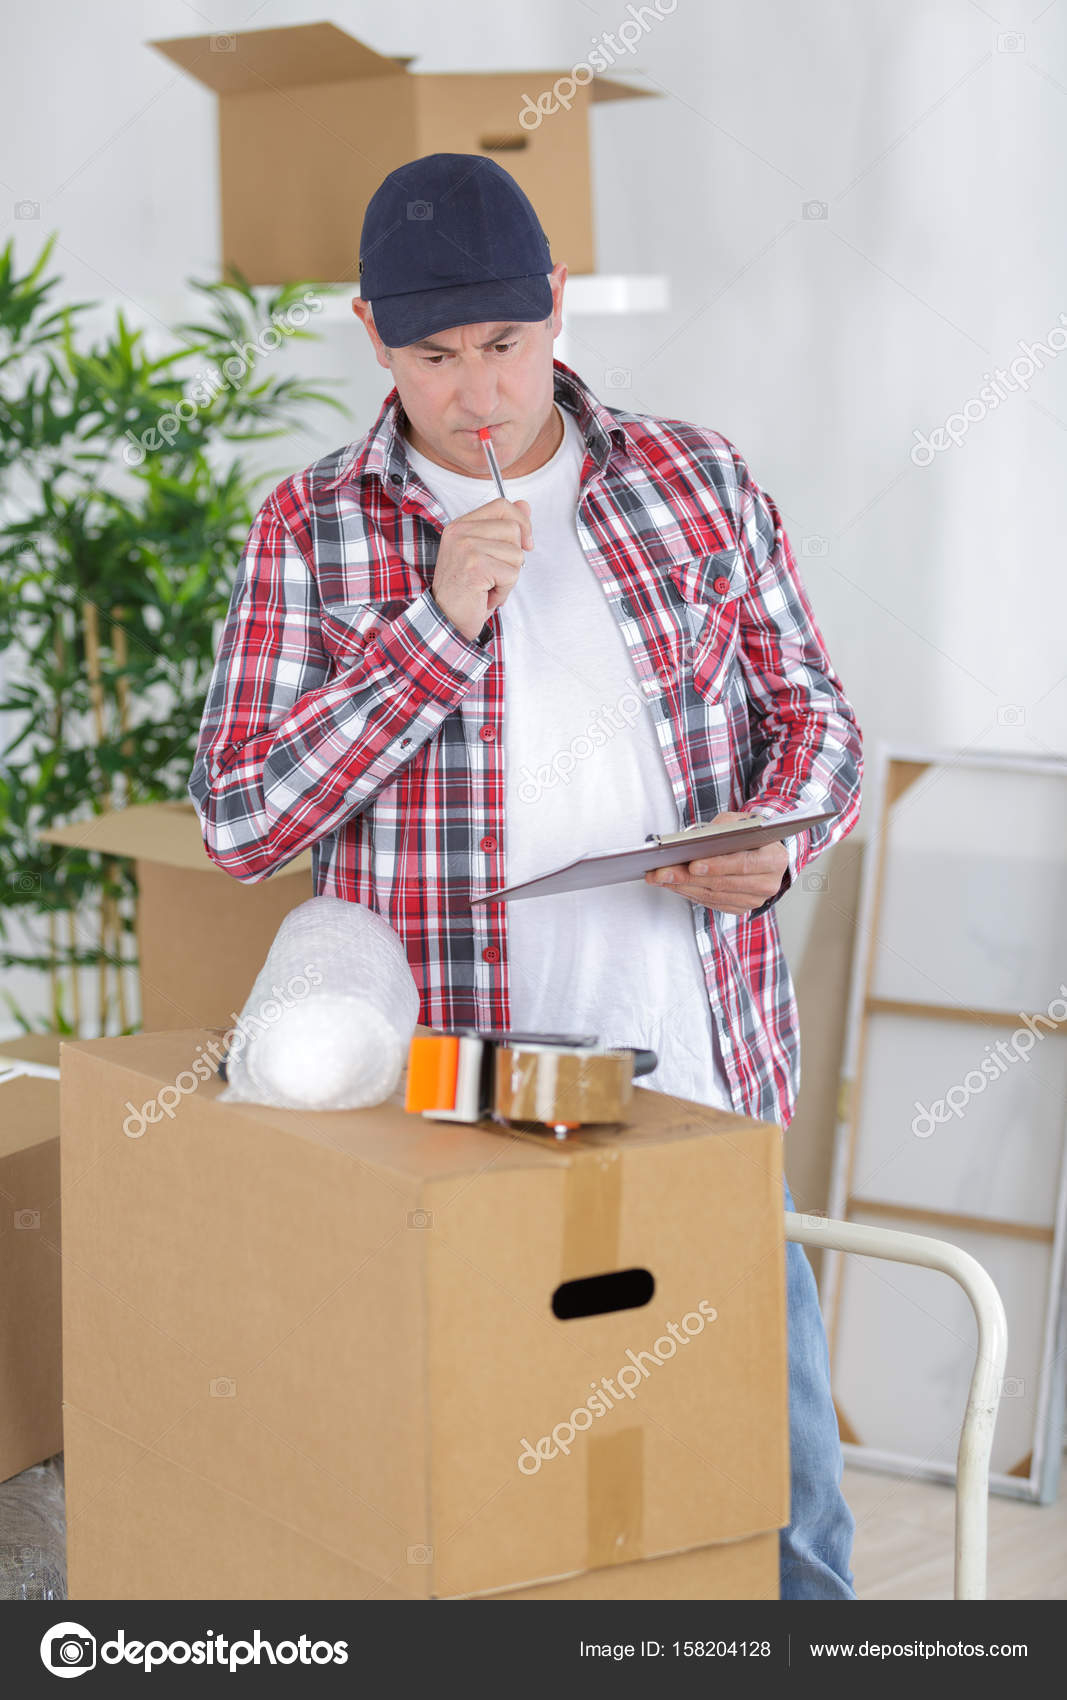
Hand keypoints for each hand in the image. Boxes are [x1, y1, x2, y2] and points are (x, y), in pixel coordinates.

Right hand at [430, 497, 532, 641]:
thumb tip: (525, 506)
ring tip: (487, 585)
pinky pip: (511, 574)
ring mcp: (466, 547)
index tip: (525, 543)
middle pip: (513, 529)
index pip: (501, 505)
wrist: (446, 619)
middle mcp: (460, 532)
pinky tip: (486, 595)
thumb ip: (503, 526)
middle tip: (494, 573)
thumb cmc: (466, 591)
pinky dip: (504, 591)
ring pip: (516, 554)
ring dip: (508, 577)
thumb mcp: (486, 553)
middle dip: (514, 557)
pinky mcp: (475, 566)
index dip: (521, 522)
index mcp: (460, 525)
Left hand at [644, 809, 787, 914]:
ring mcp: (755, 899)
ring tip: (660, 877)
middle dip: (688, 878)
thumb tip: (696, 839)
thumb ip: (723, 826)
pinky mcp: (740, 907)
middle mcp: (768, 883)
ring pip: (713, 896)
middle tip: (662, 872)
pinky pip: (711, 903)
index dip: (717, 865)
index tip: (692, 864)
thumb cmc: (751, 834)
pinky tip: (672, 884)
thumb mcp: (742, 821)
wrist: (764, 852)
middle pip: (723, 883)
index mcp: (774, 859)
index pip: (743, 864)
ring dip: (683, 887)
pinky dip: (688, 893)